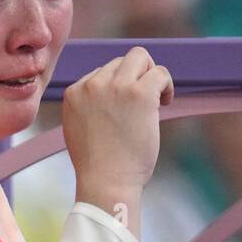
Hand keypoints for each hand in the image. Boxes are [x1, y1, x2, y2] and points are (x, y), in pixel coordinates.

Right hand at [62, 46, 173, 203]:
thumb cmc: (97, 167)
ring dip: (150, 75)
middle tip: (145, 101)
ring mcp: (115, 87)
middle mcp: (92, 85)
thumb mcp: (80, 130)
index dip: (118, 89)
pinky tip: (165, 103)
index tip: (125, 111)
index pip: (100, 73)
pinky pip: (160, 73)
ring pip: (140, 57)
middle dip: (135, 76)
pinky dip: (166, 85)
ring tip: (156, 100)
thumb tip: (111, 95)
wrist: (106, 184)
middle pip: (120, 61)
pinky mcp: (139, 93)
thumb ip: (90, 107)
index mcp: (74, 93)